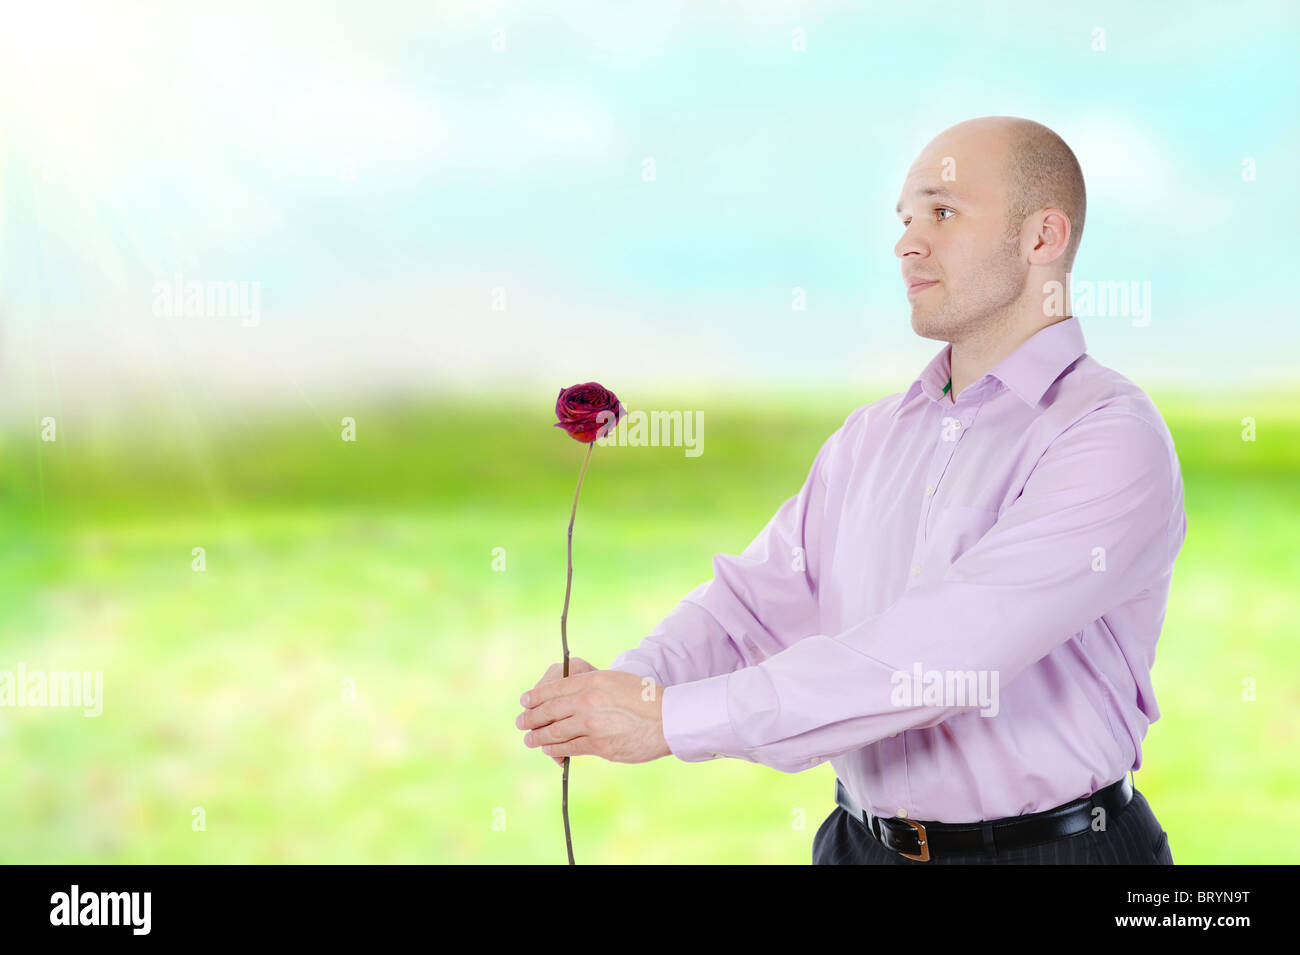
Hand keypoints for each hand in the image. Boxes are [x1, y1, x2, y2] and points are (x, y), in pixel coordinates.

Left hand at [517, 668, 670, 764]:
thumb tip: (570, 699)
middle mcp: (588, 700)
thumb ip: (592, 688)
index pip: (554, 688)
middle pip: (549, 710)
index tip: (525, 701)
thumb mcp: (616, 681)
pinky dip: (556, 750)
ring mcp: (591, 723)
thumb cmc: (645, 698)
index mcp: (592, 681)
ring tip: (530, 740)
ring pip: (555, 731)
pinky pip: (569, 748)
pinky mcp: (598, 745)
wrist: (668, 717)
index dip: (536, 696)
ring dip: (539, 737)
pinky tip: (550, 750)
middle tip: (521, 722)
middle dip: (531, 718)